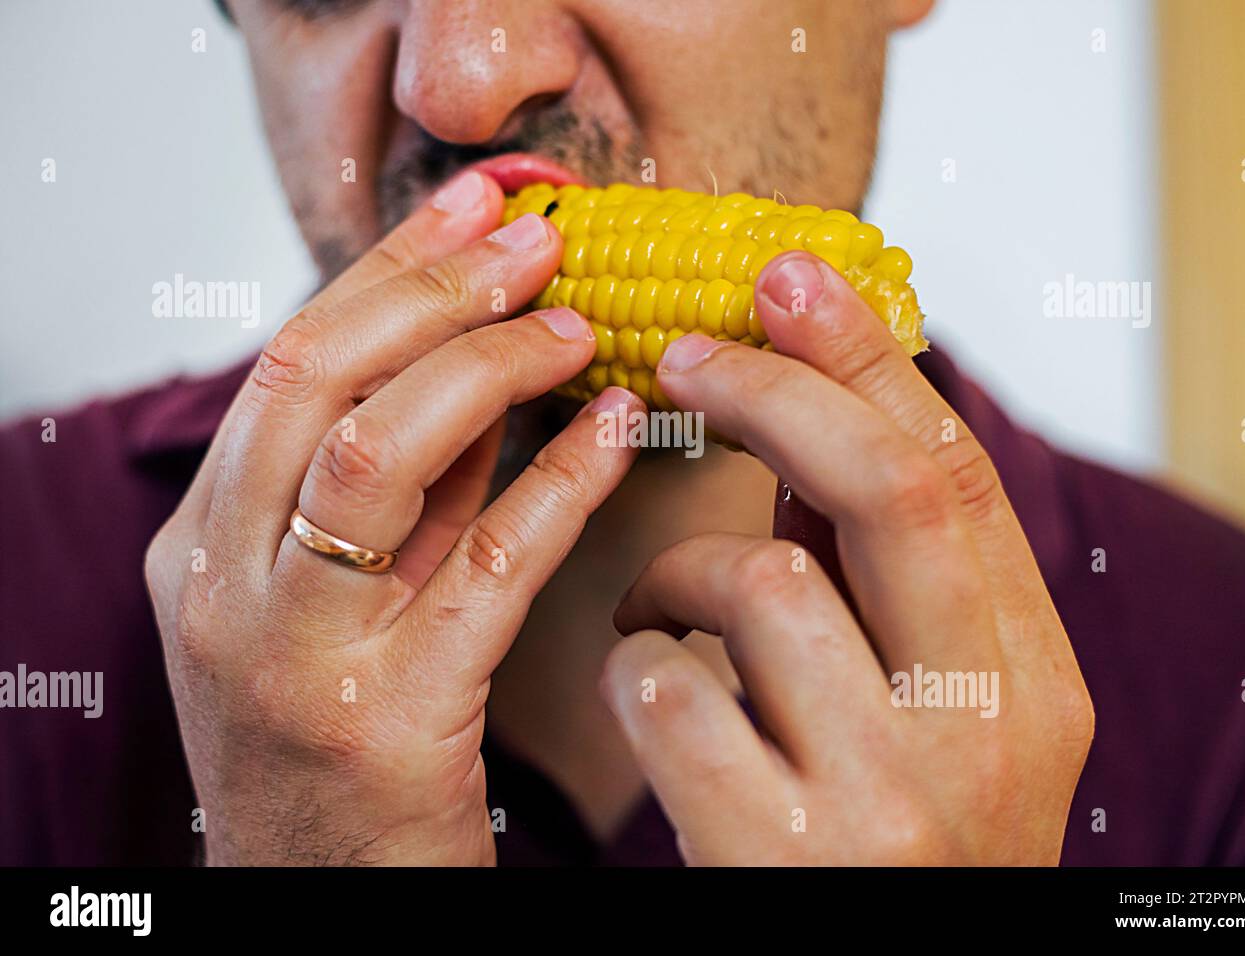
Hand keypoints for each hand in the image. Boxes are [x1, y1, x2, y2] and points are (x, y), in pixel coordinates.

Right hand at [145, 170, 642, 864]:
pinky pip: (486, 567)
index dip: (390, 269)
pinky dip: (558, 481)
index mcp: (204, 542)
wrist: (320, 904)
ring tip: (576, 326)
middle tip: (536, 237)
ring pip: (382, 454)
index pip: (291, 361)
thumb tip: (480, 364)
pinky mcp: (387, 717)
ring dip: (490, 368)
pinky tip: (617, 430)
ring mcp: (295, 651)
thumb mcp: (331, 601)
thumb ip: (392, 496)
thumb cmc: (337, 744)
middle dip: (434, 288)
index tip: (475, 204)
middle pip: (319, 378)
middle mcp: (225, 584)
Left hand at [601, 251, 1093, 864]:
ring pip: (760, 583)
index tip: (793, 274)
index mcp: (1032, 676)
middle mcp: (985, 729)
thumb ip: (882, 581)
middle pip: (897, 492)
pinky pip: (667, 689)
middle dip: (785, 392)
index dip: (869, 360)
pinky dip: (635, 668)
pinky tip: (650, 700)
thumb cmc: (875, 829)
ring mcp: (889, 796)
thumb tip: (806, 418)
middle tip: (697, 349)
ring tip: (669, 617)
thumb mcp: (926, 707)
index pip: (958, 475)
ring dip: (681, 575)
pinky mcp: (782, 854)